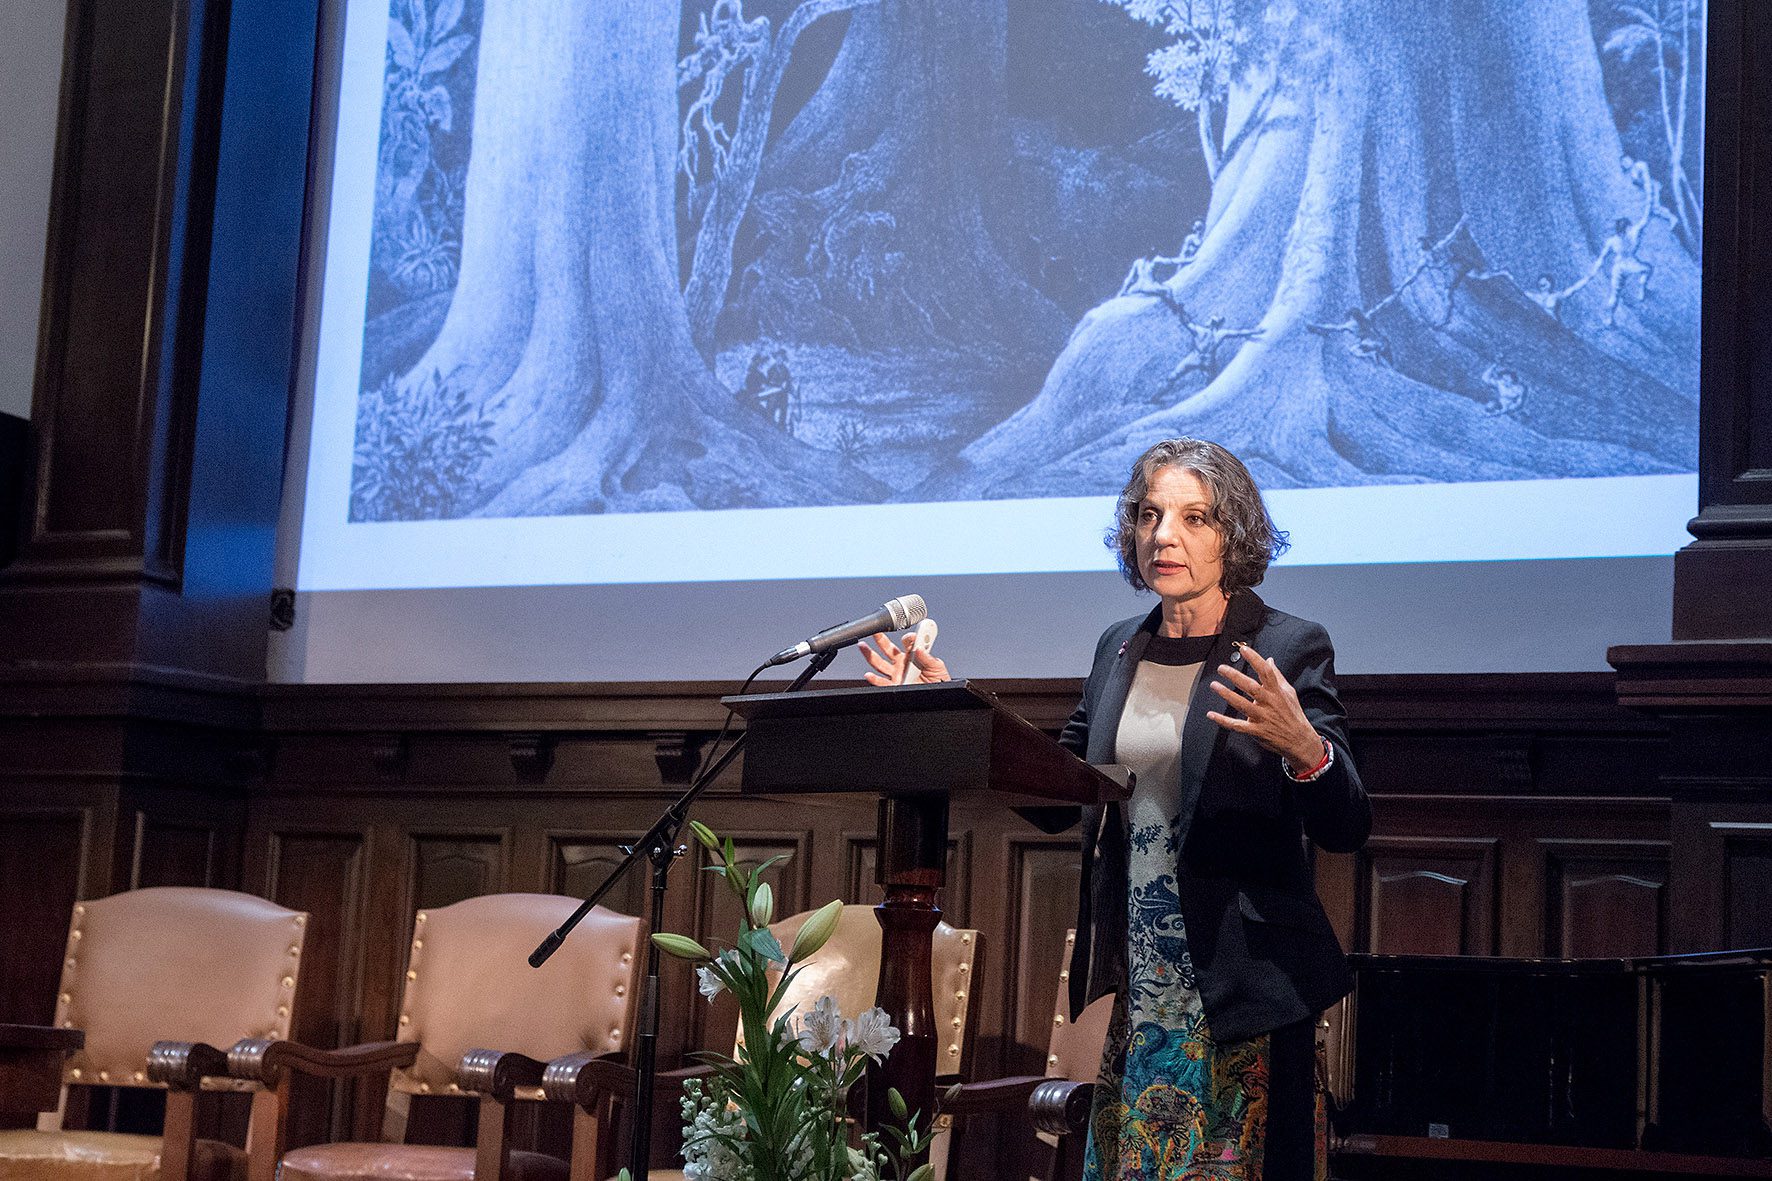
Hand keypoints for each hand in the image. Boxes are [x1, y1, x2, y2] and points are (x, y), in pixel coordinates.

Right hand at [859, 631, 950, 685]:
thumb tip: (920, 648)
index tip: (911, 637)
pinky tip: (869, 674)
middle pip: (888, 649)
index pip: (907, 642)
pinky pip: (882, 682)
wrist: (938, 695)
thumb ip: (928, 657)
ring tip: (862, 646)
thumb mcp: (937, 666)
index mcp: (912, 655)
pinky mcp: (894, 685)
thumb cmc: (938, 680)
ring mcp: (896, 674)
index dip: (908, 638)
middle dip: (880, 639)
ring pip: (879, 663)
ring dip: (869, 654)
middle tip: (876, 630)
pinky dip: (874, 679)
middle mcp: (902, 663)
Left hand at [1205, 642, 1321, 766]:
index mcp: (1277, 692)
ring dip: (1227, 695)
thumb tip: (1270, 659)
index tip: (1244, 649)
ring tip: (1214, 685)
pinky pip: (1237, 725)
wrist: (1299, 740)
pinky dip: (1223, 720)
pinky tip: (1211, 714)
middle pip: (1250, 687)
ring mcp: (1262, 718)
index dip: (1255, 659)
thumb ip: (1277, 676)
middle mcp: (1269, 703)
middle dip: (1235, 676)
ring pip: (1242, 705)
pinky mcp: (1256, 731)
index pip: (1266, 672)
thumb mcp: (1289, 693)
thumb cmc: (1293, 714)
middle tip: (1221, 668)